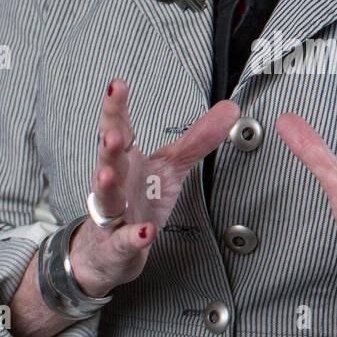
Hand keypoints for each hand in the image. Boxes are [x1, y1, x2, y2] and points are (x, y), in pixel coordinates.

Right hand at [69, 78, 239, 295]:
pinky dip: (132, 237)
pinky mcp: (116, 245)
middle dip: (108, 144)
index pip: (118, 128)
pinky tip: (144, 232)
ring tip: (108, 173)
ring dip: (107, 185)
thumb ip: (196, 140)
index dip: (117, 107)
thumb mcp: (170, 168)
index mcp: (125, 159)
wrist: (108, 252)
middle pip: (107, 159)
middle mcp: (114, 183)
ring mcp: (112, 215)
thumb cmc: (138, 201)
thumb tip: (231, 109)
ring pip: (106, 198)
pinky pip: (123, 241)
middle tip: (112, 131)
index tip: (117, 85)